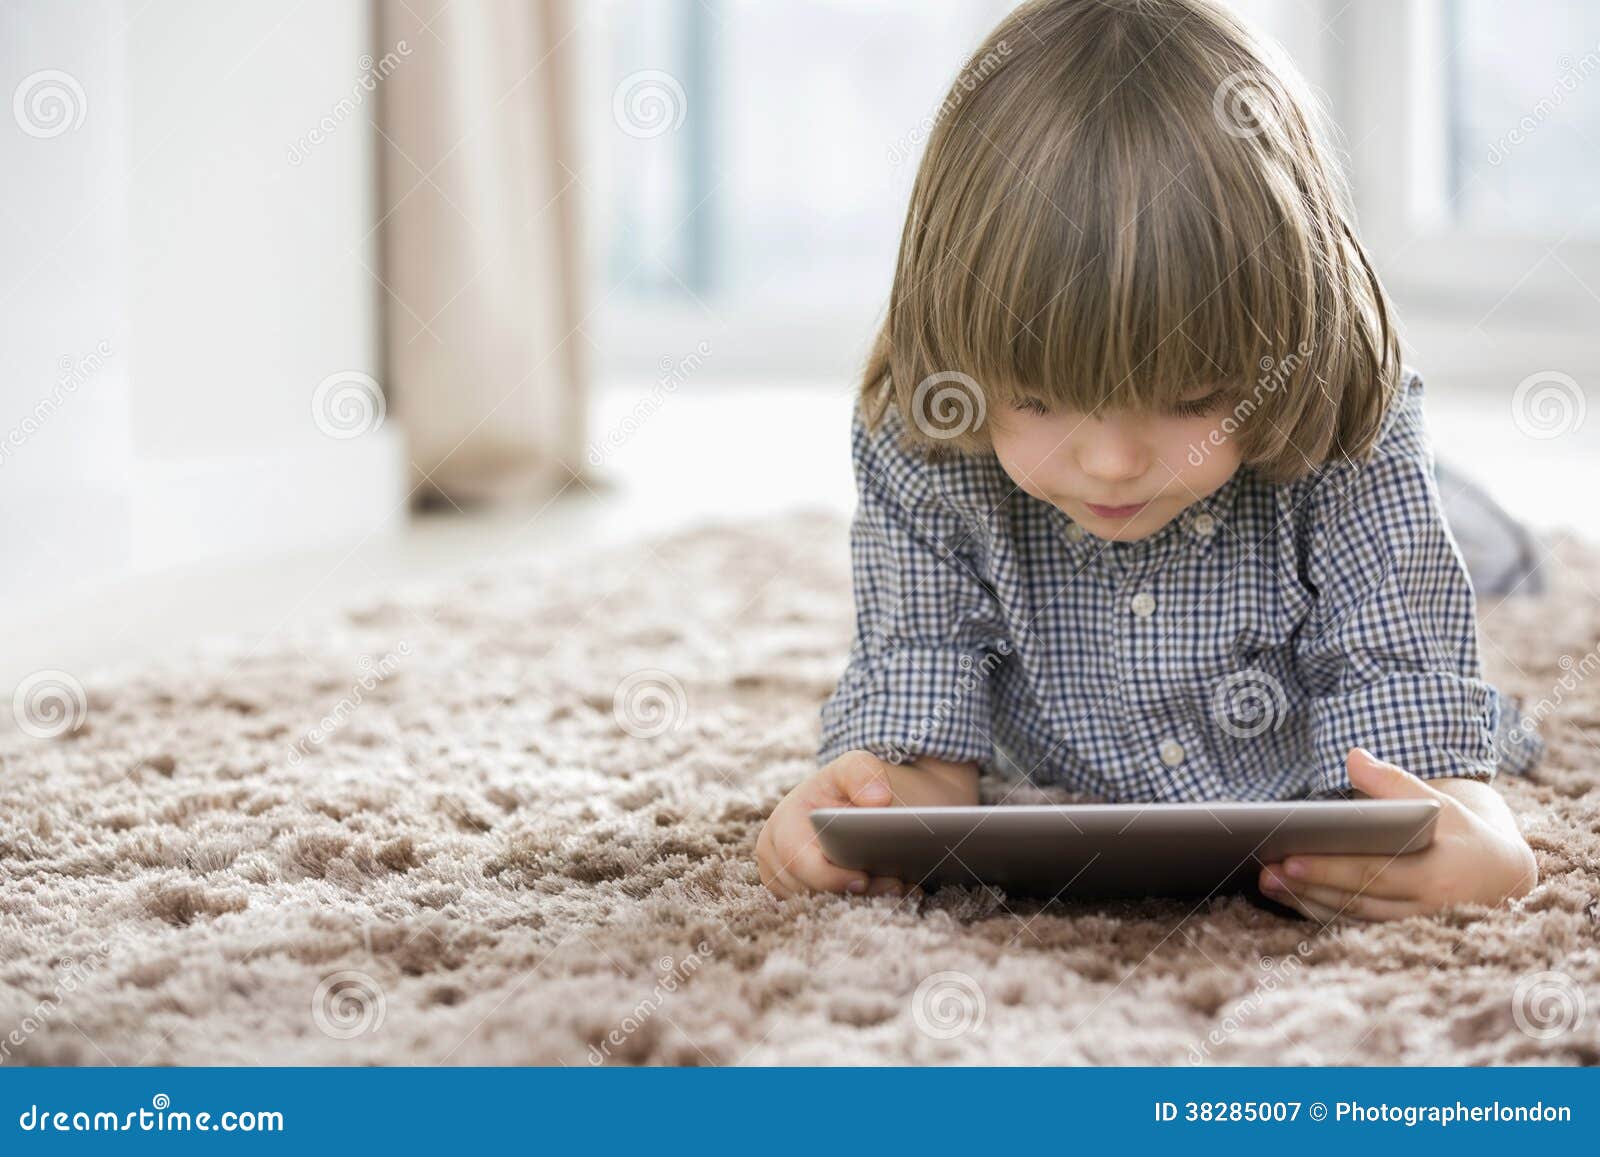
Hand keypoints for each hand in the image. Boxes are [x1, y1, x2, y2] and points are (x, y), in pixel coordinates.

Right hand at [756, 750, 977, 898]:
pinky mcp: (799, 899)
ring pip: (822, 907)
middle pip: (813, 891)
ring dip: (861, 902)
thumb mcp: (855, 767)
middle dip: (856, 893)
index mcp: (781, 827)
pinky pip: (827, 912)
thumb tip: (877, 801)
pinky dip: (857, 907)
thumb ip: (864, 773)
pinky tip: (887, 896)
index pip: (799, 861)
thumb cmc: (847, 786)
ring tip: (897, 888)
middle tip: (897, 886)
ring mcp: (784, 883)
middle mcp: (775, 859)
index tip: (864, 879)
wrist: (847, 805)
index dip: (830, 877)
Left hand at [1258, 747, 1537, 921]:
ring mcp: (1409, 925)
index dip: (1330, 868)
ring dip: (1306, 901)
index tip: (1291, 858)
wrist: (1500, 877)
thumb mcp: (1441, 804)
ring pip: (1350, 917)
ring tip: (1266, 881)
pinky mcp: (1396, 930)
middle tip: (1266, 871)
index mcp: (1436, 876)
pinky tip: (1288, 895)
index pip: (1374, 873)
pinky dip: (1319, 911)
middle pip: (1355, 899)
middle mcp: (1423, 910)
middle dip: (1308, 885)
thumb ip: (1396, 783)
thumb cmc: (1462, 833)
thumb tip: (1355, 756)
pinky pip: (1352, 924)